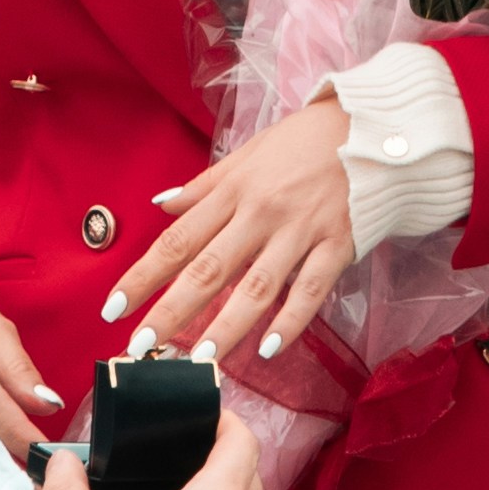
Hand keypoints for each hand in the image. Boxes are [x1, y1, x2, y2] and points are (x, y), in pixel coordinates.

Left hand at [105, 88, 357, 360]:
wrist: (375, 128)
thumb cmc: (306, 141)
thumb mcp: (248, 154)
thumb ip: (205, 185)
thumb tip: (162, 205)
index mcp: (234, 191)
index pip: (177, 240)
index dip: (143, 276)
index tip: (114, 309)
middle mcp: (262, 213)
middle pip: (209, 269)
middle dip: (172, 311)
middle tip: (142, 348)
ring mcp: (301, 231)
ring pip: (258, 287)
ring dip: (226, 326)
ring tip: (200, 361)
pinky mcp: (338, 245)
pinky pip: (312, 289)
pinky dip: (292, 320)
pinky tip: (271, 349)